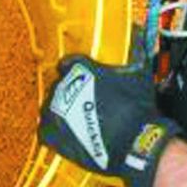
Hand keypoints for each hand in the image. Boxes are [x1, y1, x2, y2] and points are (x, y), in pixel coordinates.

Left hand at [38, 54, 178, 186]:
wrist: (130, 142)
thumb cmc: (135, 108)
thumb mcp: (137, 75)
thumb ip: (133, 57)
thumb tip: (140, 44)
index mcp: (79, 66)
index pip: (70, 64)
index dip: (81, 75)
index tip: (88, 82)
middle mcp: (61, 84)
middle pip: (62, 86)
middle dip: (74, 95)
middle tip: (90, 106)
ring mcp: (51, 108)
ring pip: (52, 107)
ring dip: (63, 113)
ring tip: (83, 124)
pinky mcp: (48, 132)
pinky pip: (46, 129)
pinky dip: (57, 133)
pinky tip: (74, 136)